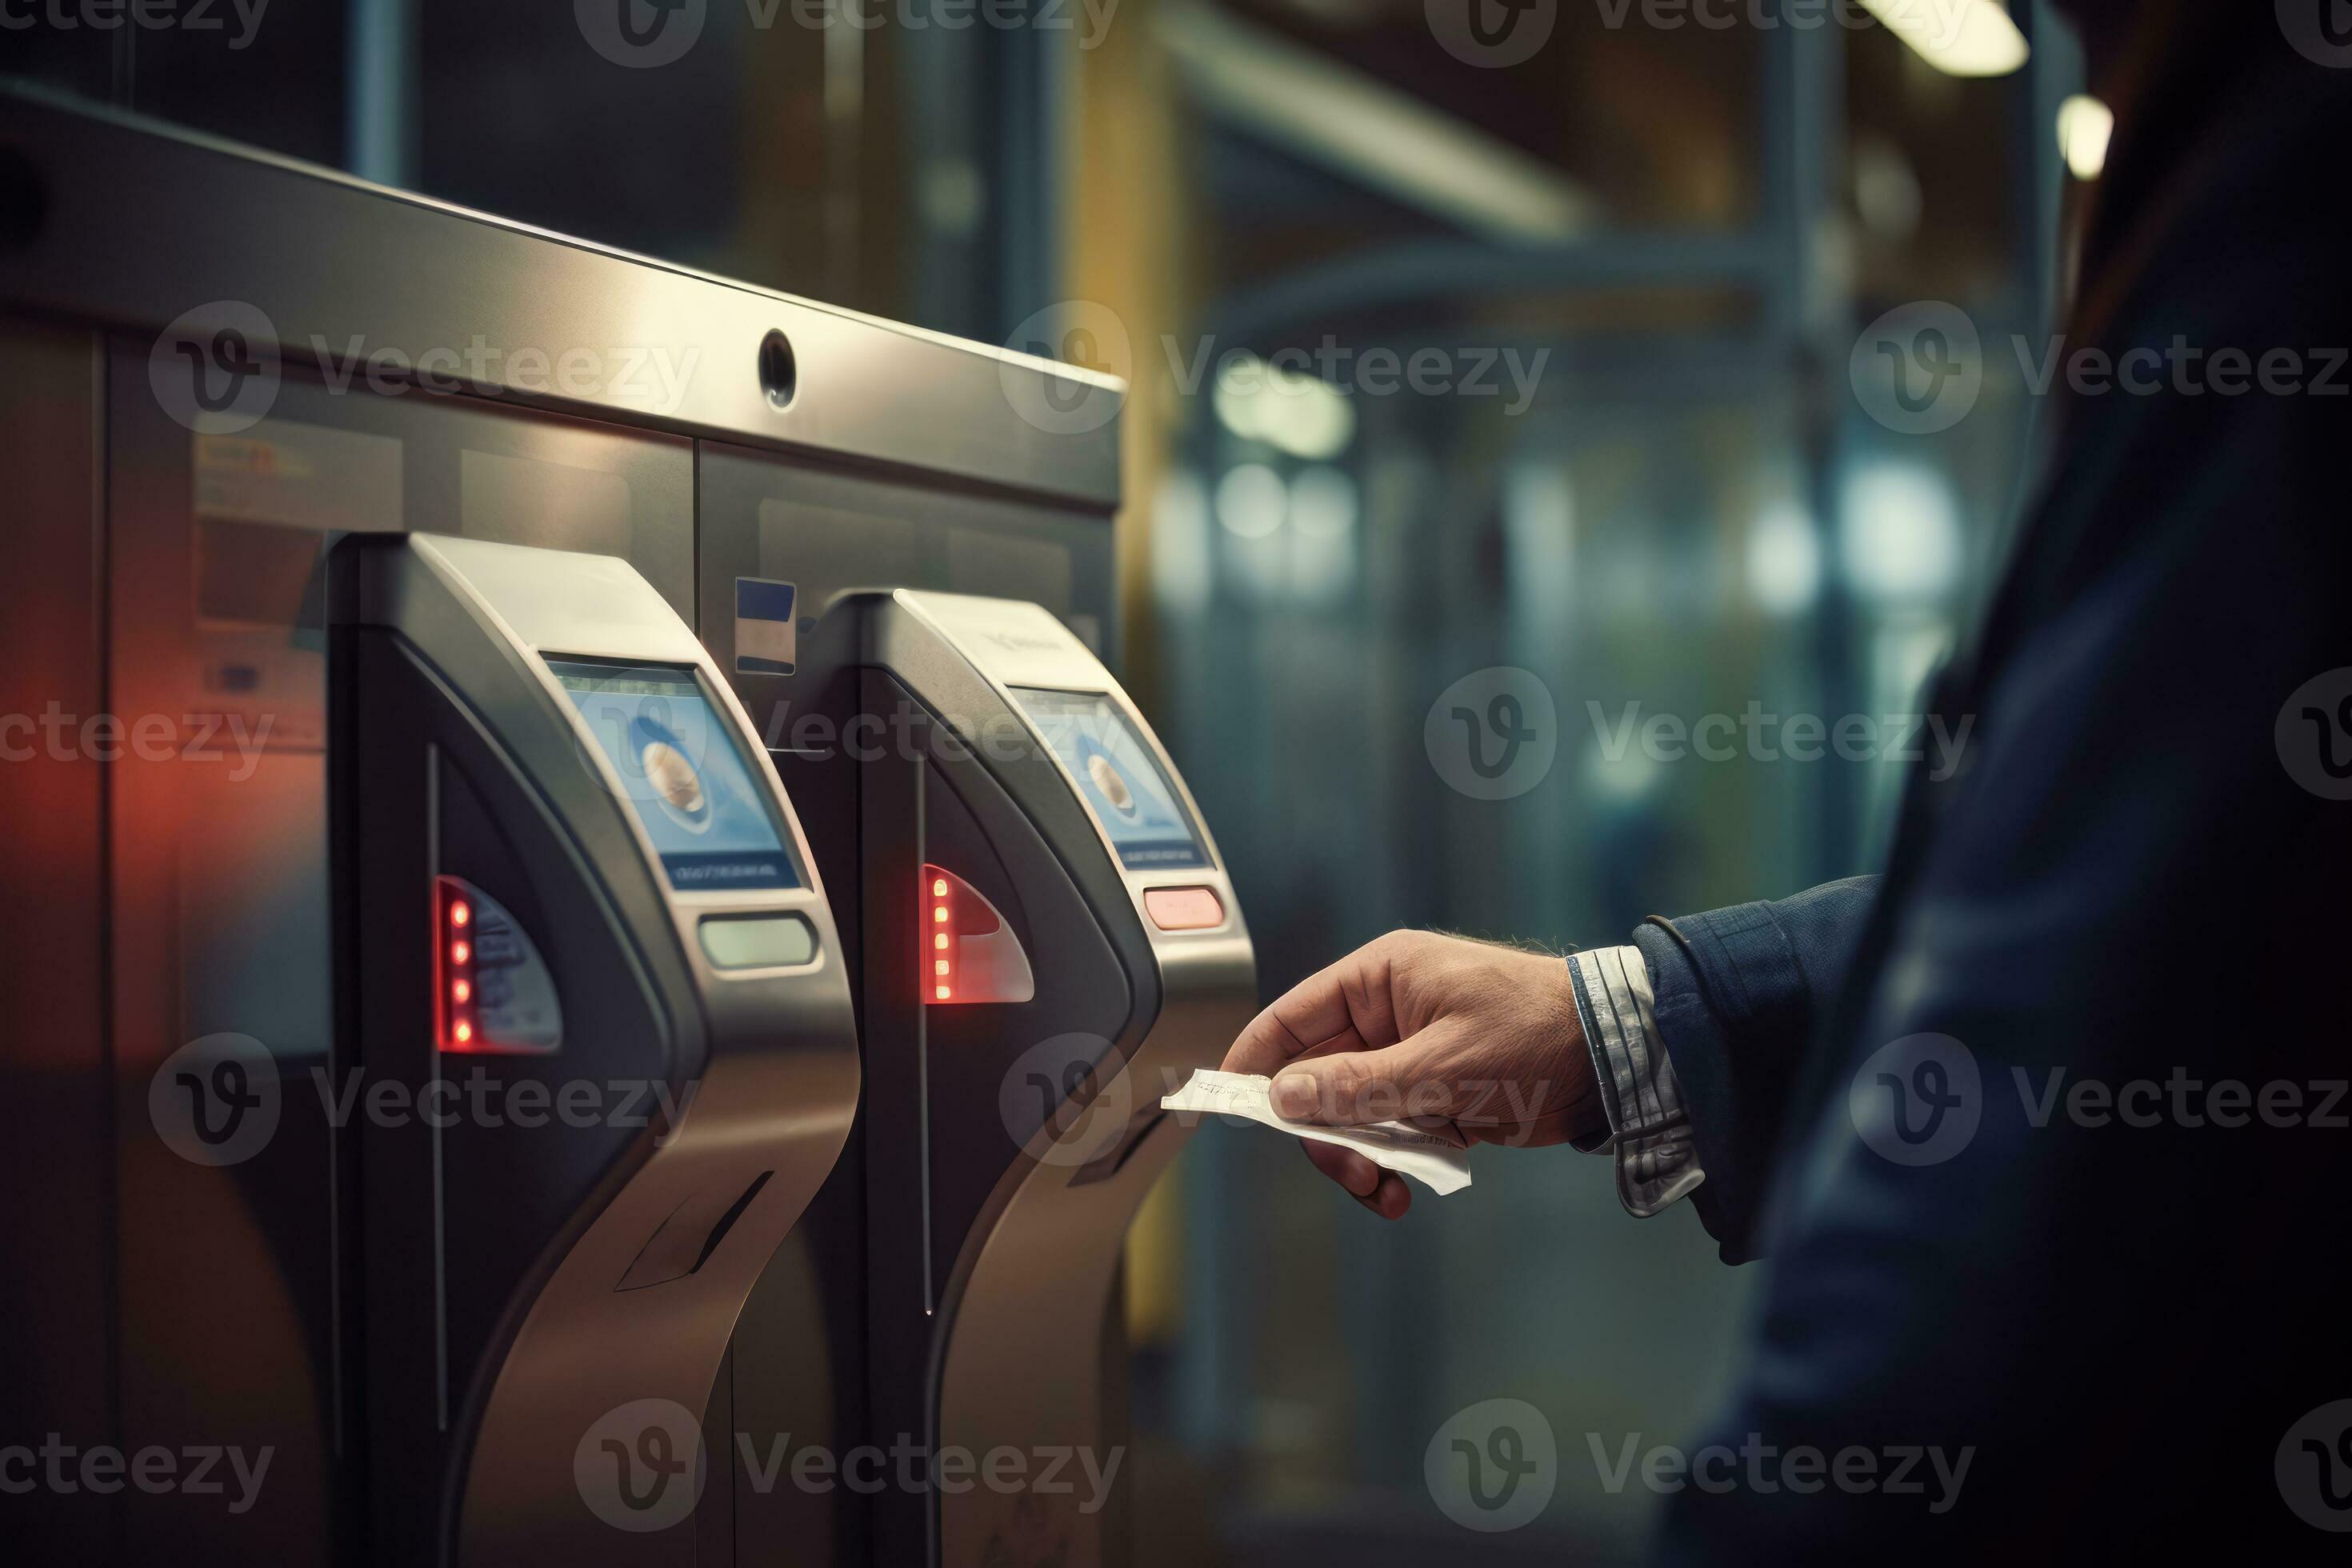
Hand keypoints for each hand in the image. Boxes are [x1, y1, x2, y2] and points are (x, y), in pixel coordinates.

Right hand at [1217, 931, 1601, 1218]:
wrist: (1616, 1058)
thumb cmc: (1535, 1035)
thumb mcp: (1442, 1065)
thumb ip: (1358, 1084)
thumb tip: (1284, 1097)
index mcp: (1381, 979)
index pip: (1292, 1018)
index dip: (1254, 1062)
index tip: (1224, 1106)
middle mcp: (1387, 1014)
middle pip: (1315, 1079)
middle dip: (1324, 1132)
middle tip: (1353, 1170)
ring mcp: (1409, 1056)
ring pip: (1350, 1114)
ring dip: (1360, 1157)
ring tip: (1387, 1188)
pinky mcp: (1434, 1095)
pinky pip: (1389, 1132)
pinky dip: (1392, 1164)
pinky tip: (1408, 1190)